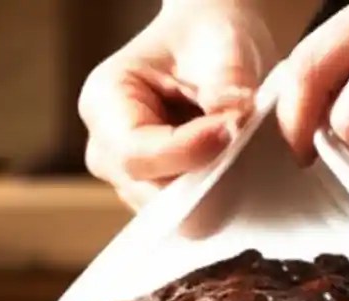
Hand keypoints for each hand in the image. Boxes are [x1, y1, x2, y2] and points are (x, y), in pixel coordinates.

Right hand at [79, 0, 275, 208]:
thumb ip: (226, 80)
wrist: (212, 47)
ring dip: (213, 184)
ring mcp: (129, 178)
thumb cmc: (206, 38)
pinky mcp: (157, 195)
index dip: (186, 152)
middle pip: (151, 193)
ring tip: (237, 142)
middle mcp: (106, 148)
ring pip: (173, 211)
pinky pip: (189, 214)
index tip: (232, 129)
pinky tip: (234, 160)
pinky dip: (218, 192)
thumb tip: (231, 117)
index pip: (136, 152)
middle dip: (204, 173)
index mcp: (104, 102)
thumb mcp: (221, 43)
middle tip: (244, 137)